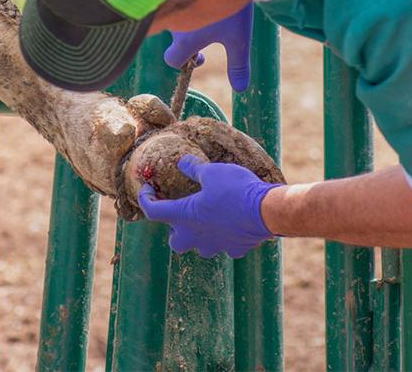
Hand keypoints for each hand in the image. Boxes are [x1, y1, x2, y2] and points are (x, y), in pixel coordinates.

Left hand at [137, 154, 280, 258]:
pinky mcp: (233, 248)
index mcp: (184, 216)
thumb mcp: (212, 172)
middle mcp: (196, 236)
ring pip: (200, 246)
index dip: (145, 199)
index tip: (147, 189)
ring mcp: (215, 246)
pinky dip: (225, 237)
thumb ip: (193, 168)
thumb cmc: (235, 190)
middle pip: (175, 241)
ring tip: (208, 219)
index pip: (153, 211)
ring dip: (200, 235)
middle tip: (181, 213)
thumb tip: (182, 162)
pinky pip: (225, 246)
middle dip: (175, 229)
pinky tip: (232, 225)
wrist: (266, 212)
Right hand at [164, 4, 253, 91]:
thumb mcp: (239, 40)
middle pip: (174, 39)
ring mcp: (172, 6)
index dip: (186, 61)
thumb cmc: (234, 11)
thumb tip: (240, 89)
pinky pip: (176, 2)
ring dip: (189, 20)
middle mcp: (174, 25)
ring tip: (212, 10)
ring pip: (176, 20)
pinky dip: (188, 4)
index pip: (172, 60)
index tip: (202, 56)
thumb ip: (238, 65)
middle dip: (188, 40)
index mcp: (185, 40)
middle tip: (209, 32)